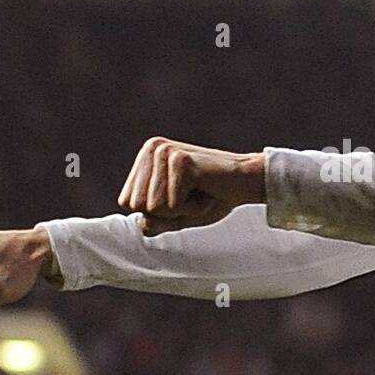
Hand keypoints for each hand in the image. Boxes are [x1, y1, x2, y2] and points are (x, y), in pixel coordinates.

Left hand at [117, 137, 264, 234]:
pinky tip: (206, 189)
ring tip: (199, 191)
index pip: (127, 202)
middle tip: (192, 195)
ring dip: (181, 210)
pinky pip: (172, 206)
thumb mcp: (178, 215)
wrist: (247, 182)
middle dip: (167, 212)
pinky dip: (192, 208)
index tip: (181, 197)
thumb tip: (142, 225)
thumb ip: (155, 222)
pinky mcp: (180, 161)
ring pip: (153, 208)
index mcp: (145, 156)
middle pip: (137, 206)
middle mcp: (152, 149)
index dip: (156, 212)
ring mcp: (166, 152)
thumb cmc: (212, 197)